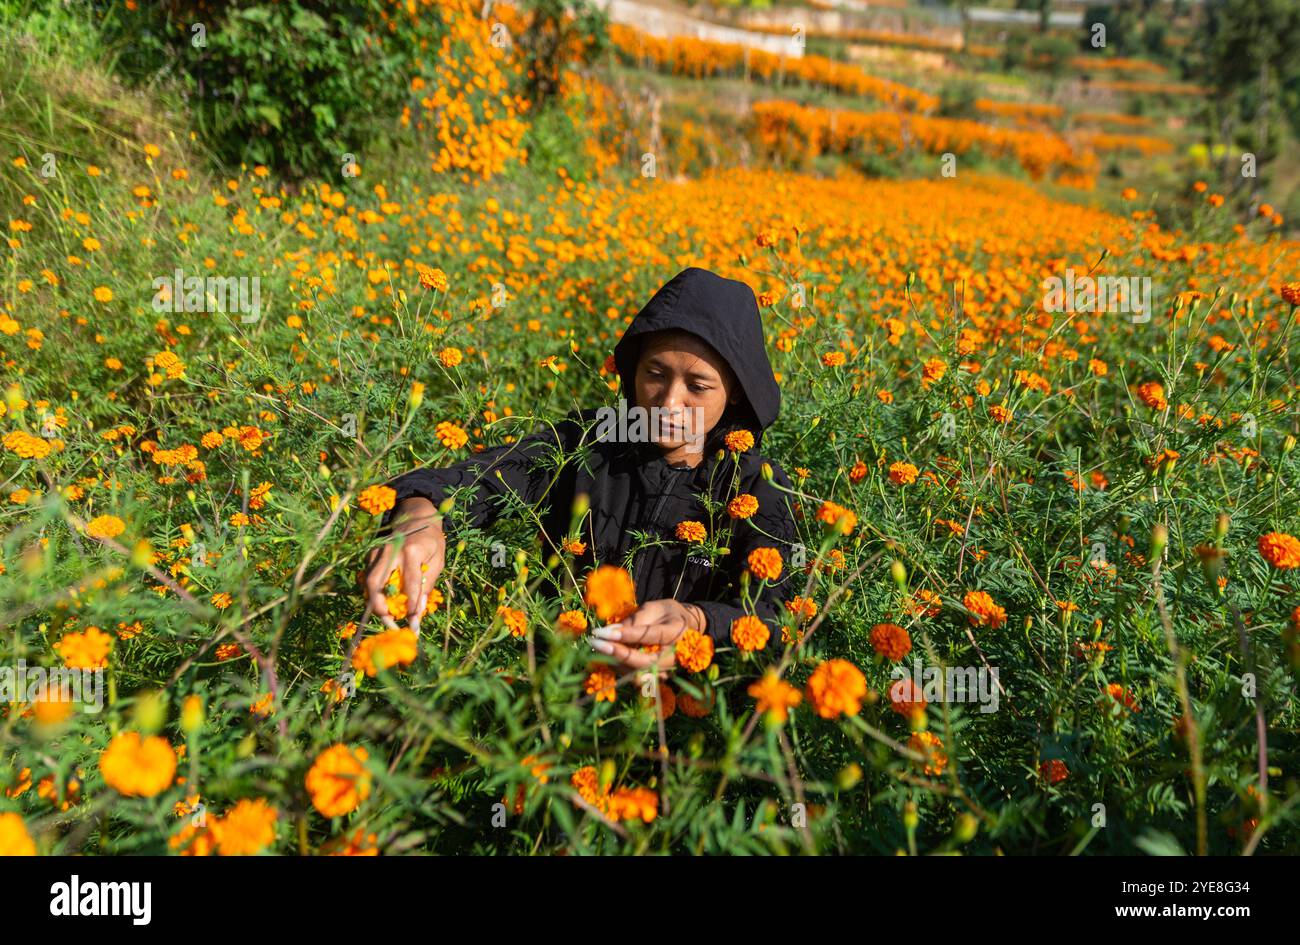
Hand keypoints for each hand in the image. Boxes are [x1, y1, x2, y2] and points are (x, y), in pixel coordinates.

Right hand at [363, 496, 444, 634]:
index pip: (410, 583)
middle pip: (378, 583)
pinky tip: (382, 600)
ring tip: (386, 615)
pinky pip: (368, 576)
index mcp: (412, 550)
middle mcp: (391, 550)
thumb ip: (428, 583)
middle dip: (381, 606)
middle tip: (390, 622)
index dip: (412, 605)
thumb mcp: (438, 560)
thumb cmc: (431, 540)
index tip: (414, 622)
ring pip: (369, 581)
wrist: (417, 516)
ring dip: (374, 601)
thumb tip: (418, 609)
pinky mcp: (371, 553)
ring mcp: (378, 550)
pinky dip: (373, 591)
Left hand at [589, 599, 706, 672]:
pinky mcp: (659, 678)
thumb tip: (611, 632)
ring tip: (597, 647)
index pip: (649, 636)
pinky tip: (606, 657)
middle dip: (616, 654)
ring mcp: (668, 670)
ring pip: (638, 675)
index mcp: (676, 631)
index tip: (601, 632)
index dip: (624, 635)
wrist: (688, 629)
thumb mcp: (654, 608)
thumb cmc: (668, 614)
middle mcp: (674, 655)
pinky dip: (620, 669)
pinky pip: (636, 679)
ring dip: (614, 663)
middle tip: (594, 642)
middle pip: (644, 662)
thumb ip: (636, 619)